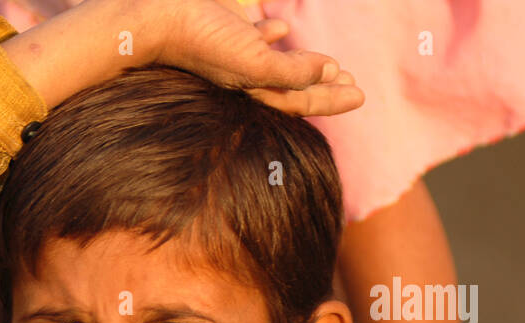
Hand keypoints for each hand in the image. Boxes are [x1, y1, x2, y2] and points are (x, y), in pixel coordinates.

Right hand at [152, 0, 363, 115]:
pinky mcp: (230, 28)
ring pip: (281, 63)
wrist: (163, 19)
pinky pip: (257, 34)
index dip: (332, 100)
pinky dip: (274, 34)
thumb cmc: (206, 44)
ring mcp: (239, 52)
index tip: (361, 95)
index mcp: (255, 89)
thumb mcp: (254, 64)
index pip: (302, 101)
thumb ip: (294, 72)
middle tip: (352, 85)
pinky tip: (283, 28)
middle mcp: (248, 75)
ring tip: (331, 64)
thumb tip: (330, 71)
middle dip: (325, 87)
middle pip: (296, 85)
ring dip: (308, 63)